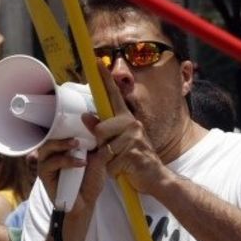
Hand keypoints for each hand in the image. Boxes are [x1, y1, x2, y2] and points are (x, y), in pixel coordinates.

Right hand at [36, 116, 107, 217]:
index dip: (69, 120)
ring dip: (62, 144)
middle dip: (63, 130)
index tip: (84, 115)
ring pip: (48, 146)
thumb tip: (95, 119)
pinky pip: (51, 163)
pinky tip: (80, 163)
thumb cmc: (90, 180)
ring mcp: (47, 162)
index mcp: (64, 145)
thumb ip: (97, 141)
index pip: (62, 127)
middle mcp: (53, 151)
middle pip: (51, 134)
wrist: (86, 203)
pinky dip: (66, 161)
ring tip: (76, 144)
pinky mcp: (44, 174)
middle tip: (79, 130)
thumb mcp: (98, 157)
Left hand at [93, 63, 168, 193]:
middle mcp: (132, 124)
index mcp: (127, 119)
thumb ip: (102, 129)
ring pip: (104, 147)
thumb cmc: (134, 159)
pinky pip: (110, 162)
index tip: (97, 62)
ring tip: (119, 161)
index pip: (114, 95)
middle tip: (112, 152)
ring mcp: (134, 138)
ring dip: (107, 160)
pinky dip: (113, 170)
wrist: (156, 177)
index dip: (105, 79)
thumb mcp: (117, 142)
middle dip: (100, 144)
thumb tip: (85, 116)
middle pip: (100, 129)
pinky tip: (123, 170)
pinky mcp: (133, 154)